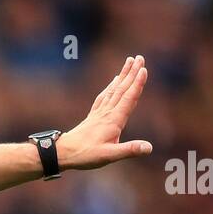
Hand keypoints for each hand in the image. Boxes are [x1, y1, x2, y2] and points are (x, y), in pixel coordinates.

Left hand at [57, 55, 152, 170]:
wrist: (63, 153)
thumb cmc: (85, 155)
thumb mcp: (109, 156)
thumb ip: (129, 150)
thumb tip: (149, 148)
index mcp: (114, 120)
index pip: (128, 98)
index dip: (137, 84)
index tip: (144, 69)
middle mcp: (107, 113)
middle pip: (122, 89)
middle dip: (132, 73)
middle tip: (140, 58)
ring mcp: (99, 113)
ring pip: (114, 90)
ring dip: (123, 76)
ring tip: (129, 62)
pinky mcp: (94, 116)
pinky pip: (104, 96)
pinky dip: (111, 86)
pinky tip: (114, 81)